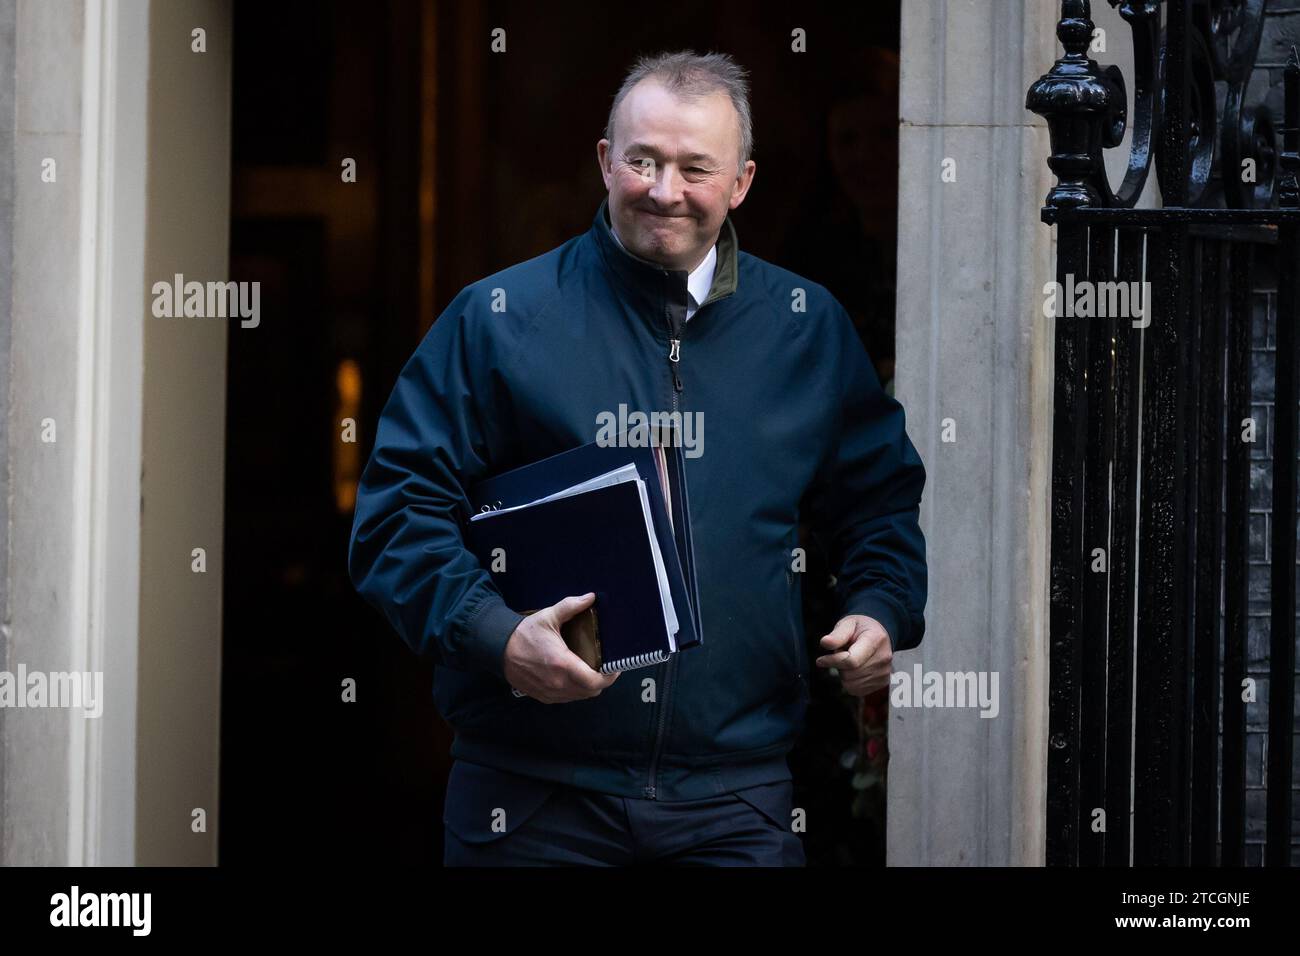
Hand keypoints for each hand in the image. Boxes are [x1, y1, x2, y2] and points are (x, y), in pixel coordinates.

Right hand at [502, 592, 618, 702]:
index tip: (614, 666)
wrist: (498, 649)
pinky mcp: (542, 697)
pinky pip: (567, 698)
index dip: (609, 677)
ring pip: (579, 696)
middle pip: (591, 692)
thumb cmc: (524, 633)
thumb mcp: (548, 616)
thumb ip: (571, 607)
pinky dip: (575, 691)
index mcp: (562, 664)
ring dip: (588, 686)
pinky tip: (574, 676)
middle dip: (601, 681)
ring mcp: (549, 693)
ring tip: (591, 670)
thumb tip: (591, 597)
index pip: (595, 682)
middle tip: (604, 666)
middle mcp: (557, 684)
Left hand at [815, 614, 891, 696]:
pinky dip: (850, 682)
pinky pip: (856, 690)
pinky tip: (854, 669)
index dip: (833, 661)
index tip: (821, 660)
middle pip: (850, 674)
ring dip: (844, 674)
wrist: (878, 634)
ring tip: (850, 660)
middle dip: (839, 666)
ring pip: (851, 684)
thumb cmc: (860, 628)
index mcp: (876, 639)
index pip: (851, 660)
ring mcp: (885, 673)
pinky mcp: (882, 683)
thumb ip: (837, 634)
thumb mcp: (848, 624)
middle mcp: (884, 658)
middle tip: (842, 653)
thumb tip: (825, 643)